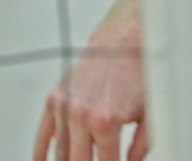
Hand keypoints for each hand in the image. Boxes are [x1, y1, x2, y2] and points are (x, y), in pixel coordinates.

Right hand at [33, 16, 147, 159]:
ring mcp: (65, 106)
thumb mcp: (150, 113)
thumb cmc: (139, 72)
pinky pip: (43, 133)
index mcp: (106, 121)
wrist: (124, 42)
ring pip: (59, 152)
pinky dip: (40, 152)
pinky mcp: (55, 98)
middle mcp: (82, 114)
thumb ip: (142, 146)